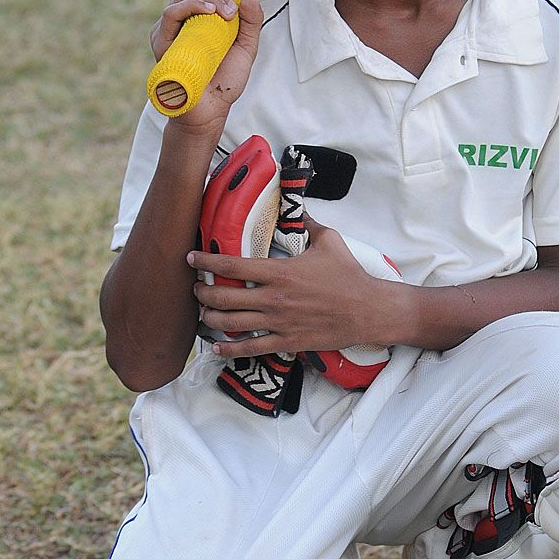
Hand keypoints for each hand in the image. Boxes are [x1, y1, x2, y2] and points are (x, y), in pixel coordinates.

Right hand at [150, 0, 263, 130]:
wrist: (211, 111)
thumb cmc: (224, 81)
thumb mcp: (246, 47)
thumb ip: (252, 20)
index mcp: (194, 18)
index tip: (234, 4)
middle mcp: (178, 22)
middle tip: (231, 11)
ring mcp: (168, 31)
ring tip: (224, 14)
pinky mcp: (162, 43)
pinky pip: (170, 14)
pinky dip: (190, 6)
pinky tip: (209, 12)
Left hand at [187, 217, 398, 357]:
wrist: (367, 311)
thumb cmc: (349, 275)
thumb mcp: (329, 241)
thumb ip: (308, 224)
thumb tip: (298, 208)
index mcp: (280, 272)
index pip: (232, 266)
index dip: (206, 262)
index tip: (191, 258)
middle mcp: (274, 299)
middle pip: (223, 297)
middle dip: (202, 293)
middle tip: (195, 288)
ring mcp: (278, 323)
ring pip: (231, 324)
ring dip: (210, 318)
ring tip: (202, 312)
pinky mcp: (287, 342)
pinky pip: (251, 349)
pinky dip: (229, 349)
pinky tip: (216, 347)